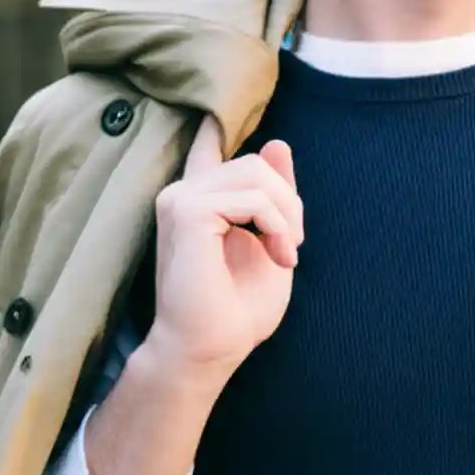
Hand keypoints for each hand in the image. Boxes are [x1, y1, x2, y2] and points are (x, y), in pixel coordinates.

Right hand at [143, 116, 303, 384]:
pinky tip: (277, 255)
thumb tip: (277, 142)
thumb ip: (274, 196)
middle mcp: (184, 194)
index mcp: (202, 202)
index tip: (227, 124)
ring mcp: (181, 199)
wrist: (209, 349)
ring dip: (286, 216)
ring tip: (286, 254)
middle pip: (257, 163)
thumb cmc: (237, 311)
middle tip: (293, 246)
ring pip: (256, 174)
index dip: (219, 130)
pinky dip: (276, 225)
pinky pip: (251, 197)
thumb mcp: (271, 243)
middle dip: (290, 202)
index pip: (208, 148)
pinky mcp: (187, 212)